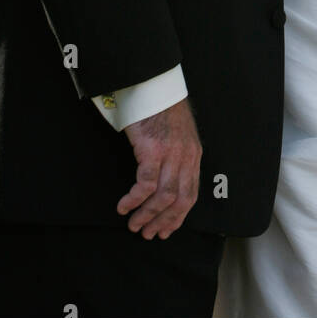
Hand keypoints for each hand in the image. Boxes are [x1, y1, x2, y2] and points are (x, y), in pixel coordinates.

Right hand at [118, 98, 202, 239]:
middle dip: (162, 221)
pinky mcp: (152, 149)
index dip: (178, 217)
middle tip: (147, 233)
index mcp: (193, 154)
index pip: (191, 195)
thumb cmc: (159, 107)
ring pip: (163, 197)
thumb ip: (176, 156)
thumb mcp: (176, 134)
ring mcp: (170, 153)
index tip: (166, 231)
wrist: (152, 83)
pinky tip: (123, 206)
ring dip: (146, 214)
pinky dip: (134, 199)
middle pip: (178, 200)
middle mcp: (186, 156)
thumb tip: (165, 180)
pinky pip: (145, 184)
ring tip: (133, 224)